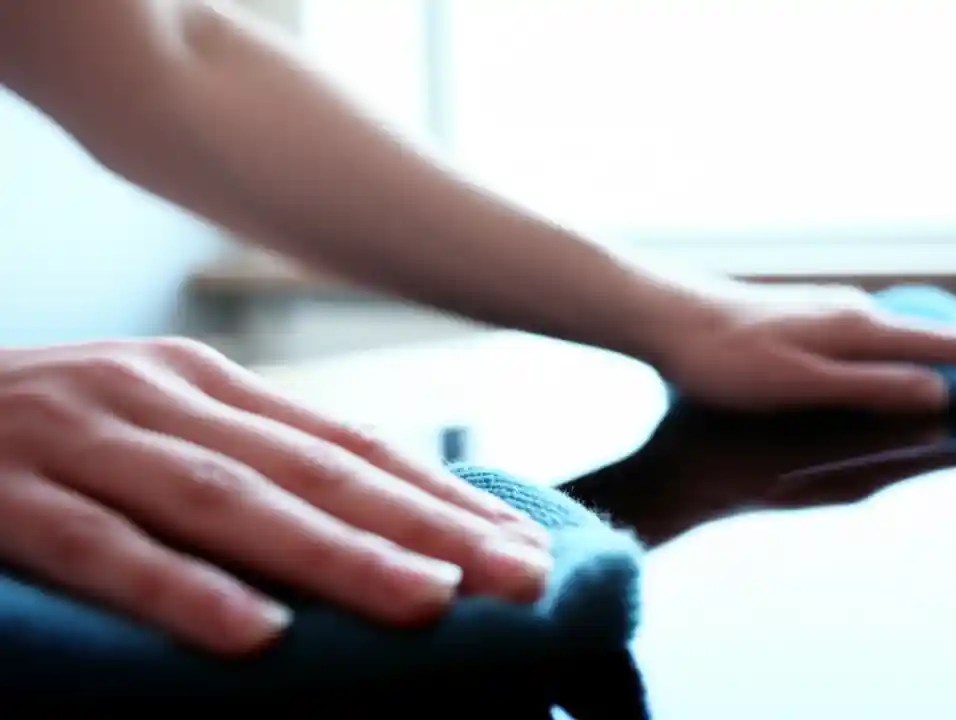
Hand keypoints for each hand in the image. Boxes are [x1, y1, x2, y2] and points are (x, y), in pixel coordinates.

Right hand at [0, 338, 551, 656]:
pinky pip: (99, 551)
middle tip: (521, 578)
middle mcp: (156, 396)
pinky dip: (179, 592)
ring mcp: (77, 440)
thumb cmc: (37, 439)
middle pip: (315, 471)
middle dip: (426, 527)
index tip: (523, 544)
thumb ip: (245, 466)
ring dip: (333, 555)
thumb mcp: (152, 431)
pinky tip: (251, 636)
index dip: (440, 495)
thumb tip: (369, 524)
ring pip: (227, 503)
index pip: (348, 444)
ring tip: (426, 603)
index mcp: (204, 383)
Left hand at [654, 282, 955, 412]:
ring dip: (952, 351)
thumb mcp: (799, 384)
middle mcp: (855, 313)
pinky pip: (882, 335)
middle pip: (937, 335)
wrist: (667, 318)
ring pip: (909, 333)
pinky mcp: (812, 318)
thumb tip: (942, 391)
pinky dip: (913, 349)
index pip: (948, 344)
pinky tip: (909, 360)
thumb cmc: (725, 361)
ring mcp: (833, 312)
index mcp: (860, 330)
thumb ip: (870, 387)